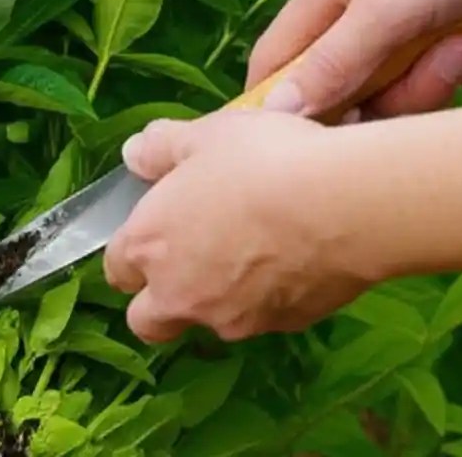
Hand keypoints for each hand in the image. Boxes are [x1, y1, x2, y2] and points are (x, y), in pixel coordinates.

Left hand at [103, 111, 376, 343]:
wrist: (345, 204)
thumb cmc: (261, 161)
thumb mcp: (204, 135)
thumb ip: (161, 147)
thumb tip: (134, 153)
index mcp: (147, 247)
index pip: (116, 268)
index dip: (132, 251)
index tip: (156, 229)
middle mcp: (179, 294)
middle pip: (147, 320)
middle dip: (158, 300)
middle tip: (189, 259)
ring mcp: (232, 318)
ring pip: (208, 322)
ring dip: (217, 300)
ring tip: (253, 253)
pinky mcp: (284, 325)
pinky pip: (264, 318)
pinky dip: (268, 298)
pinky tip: (294, 259)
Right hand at [249, 0, 461, 119]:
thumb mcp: (388, 9)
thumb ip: (332, 65)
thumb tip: (274, 110)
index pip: (274, 64)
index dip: (285, 105)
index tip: (321, 135)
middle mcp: (356, 8)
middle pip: (354, 88)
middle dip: (408, 88)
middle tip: (446, 59)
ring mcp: (406, 14)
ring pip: (413, 82)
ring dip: (457, 66)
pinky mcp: (453, 18)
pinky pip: (458, 63)